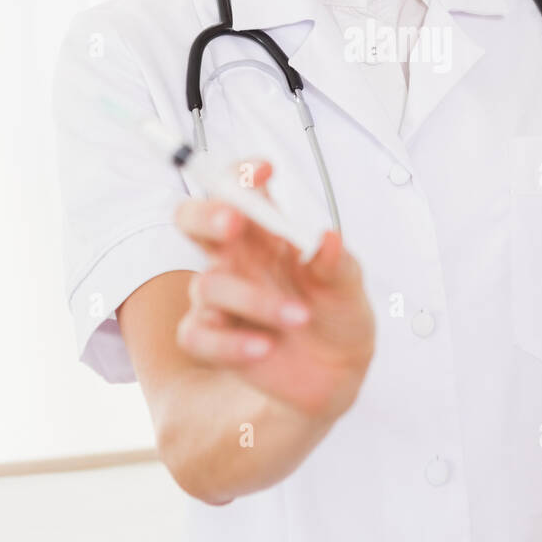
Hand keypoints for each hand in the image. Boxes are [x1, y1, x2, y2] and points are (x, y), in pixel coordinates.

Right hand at [173, 157, 375, 421]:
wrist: (339, 372)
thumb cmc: (339, 313)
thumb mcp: (349, 287)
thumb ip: (338, 264)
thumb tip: (328, 238)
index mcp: (266, 233)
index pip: (240, 189)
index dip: (244, 174)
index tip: (266, 169)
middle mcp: (236, 259)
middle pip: (192, 219)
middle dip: (205, 214)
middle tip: (233, 222)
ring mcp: (221, 299)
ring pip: (207, 284)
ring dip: (254, 299)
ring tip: (300, 317)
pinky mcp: (213, 341)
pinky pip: (198, 335)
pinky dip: (230, 343)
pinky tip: (265, 347)